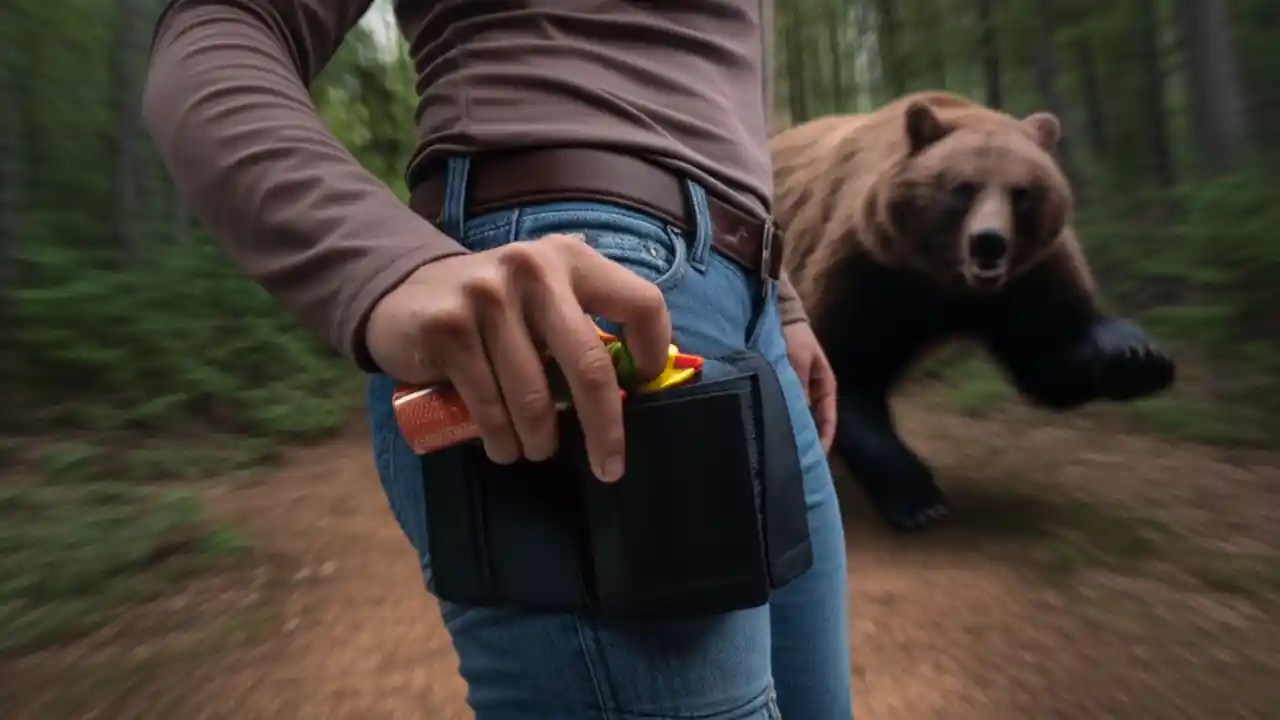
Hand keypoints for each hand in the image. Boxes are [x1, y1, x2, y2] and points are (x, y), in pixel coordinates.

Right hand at [366, 234, 671, 481]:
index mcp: (570, 259)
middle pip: (589, 365)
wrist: (403, 293)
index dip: (653, 352)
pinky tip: (503, 447)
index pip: (640, 302)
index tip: (644, 389)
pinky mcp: (449, 328)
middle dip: (604, 428)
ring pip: (533, 396)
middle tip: (609, 467)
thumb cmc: (493, 309)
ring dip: (540, 440)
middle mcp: (533, 270)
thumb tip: (631, 388)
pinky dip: (501, 439)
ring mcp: (487, 296)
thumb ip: (582, 325)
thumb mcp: (542, 297)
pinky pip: (489, 404)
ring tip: (536, 451)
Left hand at [782, 321, 836, 452]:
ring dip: (794, 432)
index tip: (816, 457)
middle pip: (814, 423)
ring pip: (800, 417)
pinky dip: (782, 419)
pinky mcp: (785, 387)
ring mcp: (800, 390)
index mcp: (826, 387)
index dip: (823, 439)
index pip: (828, 420)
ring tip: (783, 452)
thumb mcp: (797, 361)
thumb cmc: (794, 337)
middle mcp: (814, 392)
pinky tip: (772, 431)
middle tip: (796, 462)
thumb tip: (796, 414)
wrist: (781, 316)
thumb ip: (797, 387)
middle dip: (807, 441)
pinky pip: (786, 408)